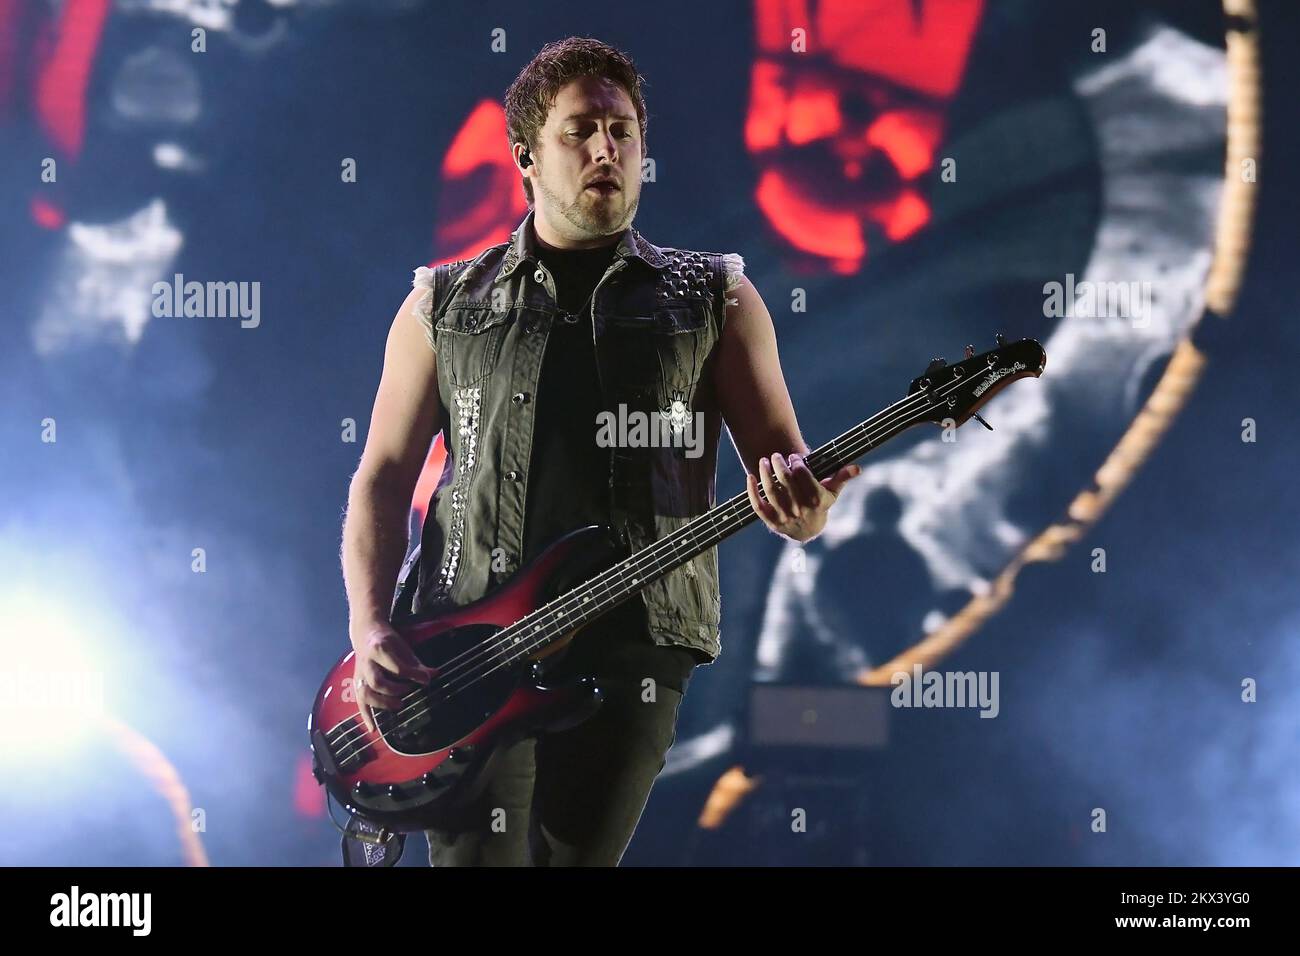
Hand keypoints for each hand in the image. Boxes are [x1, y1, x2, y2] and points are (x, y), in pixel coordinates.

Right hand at [350, 623, 434, 733]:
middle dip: (394, 690)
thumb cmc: (388, 642)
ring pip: (365, 692)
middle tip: (409, 690)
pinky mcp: (356, 682)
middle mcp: (367, 662)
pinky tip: (373, 728)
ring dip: (381, 703)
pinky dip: (366, 716)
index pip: (397, 667)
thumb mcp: (404, 648)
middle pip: (377, 681)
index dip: (413, 675)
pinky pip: (358, 701)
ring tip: (398, 705)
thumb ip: (417, 664)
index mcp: (380, 649)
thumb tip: (435, 674)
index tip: (426, 680)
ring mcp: (359, 673)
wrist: (366, 632)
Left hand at [745, 452, 860, 542]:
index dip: (797, 464)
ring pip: (771, 490)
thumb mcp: (832, 493)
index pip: (803, 476)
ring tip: (764, 461)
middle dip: (780, 464)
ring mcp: (784, 516)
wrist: (807, 531)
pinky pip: (758, 505)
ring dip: (765, 473)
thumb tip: (857, 467)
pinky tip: (750, 477)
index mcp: (816, 500)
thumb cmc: (820, 505)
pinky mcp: (771, 521)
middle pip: (785, 480)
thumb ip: (842, 478)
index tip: (794, 457)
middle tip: (777, 456)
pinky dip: (752, 491)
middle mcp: (800, 509)